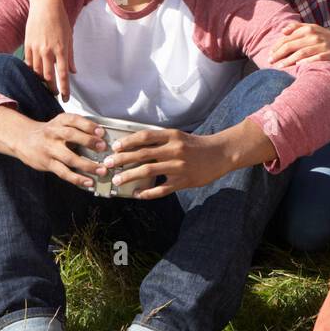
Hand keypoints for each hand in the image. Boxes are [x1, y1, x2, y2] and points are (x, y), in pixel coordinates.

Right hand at [12, 113, 107, 189]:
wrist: (23, 139)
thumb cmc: (49, 133)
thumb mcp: (60, 124)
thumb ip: (77, 128)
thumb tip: (102, 137)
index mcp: (59, 121)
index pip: (74, 120)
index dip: (88, 125)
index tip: (101, 132)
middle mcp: (53, 134)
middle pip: (71, 136)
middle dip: (89, 141)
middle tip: (103, 148)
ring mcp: (49, 149)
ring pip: (69, 158)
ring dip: (87, 165)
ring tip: (101, 170)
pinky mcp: (47, 163)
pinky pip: (63, 172)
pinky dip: (77, 178)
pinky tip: (88, 181)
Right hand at [23, 0, 74, 99]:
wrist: (45, 6)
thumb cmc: (60, 21)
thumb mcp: (70, 38)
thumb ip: (70, 56)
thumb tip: (73, 72)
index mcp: (61, 49)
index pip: (63, 75)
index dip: (64, 89)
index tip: (65, 99)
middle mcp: (47, 51)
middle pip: (48, 77)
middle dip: (51, 88)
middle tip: (55, 94)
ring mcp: (36, 48)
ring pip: (36, 72)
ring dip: (41, 81)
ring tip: (45, 85)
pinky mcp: (27, 45)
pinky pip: (28, 63)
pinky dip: (32, 71)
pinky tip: (35, 75)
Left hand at [102, 128, 230, 199]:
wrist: (221, 154)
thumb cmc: (197, 145)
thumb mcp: (179, 136)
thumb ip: (161, 140)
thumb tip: (135, 146)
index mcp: (172, 136)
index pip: (145, 136)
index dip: (128, 142)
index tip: (114, 147)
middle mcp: (175, 149)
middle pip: (142, 154)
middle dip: (122, 160)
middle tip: (108, 164)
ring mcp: (179, 166)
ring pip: (148, 171)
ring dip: (129, 176)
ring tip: (117, 180)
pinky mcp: (184, 181)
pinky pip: (162, 189)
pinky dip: (147, 193)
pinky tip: (137, 194)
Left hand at [269, 23, 329, 72]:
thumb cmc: (324, 38)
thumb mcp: (312, 29)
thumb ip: (297, 27)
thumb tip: (282, 31)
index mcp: (308, 29)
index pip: (288, 38)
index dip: (277, 46)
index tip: (270, 53)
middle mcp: (314, 36)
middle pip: (292, 45)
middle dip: (279, 54)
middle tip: (270, 61)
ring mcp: (322, 46)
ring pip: (301, 53)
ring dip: (289, 60)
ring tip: (280, 66)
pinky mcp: (328, 55)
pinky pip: (315, 59)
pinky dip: (306, 62)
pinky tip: (298, 66)